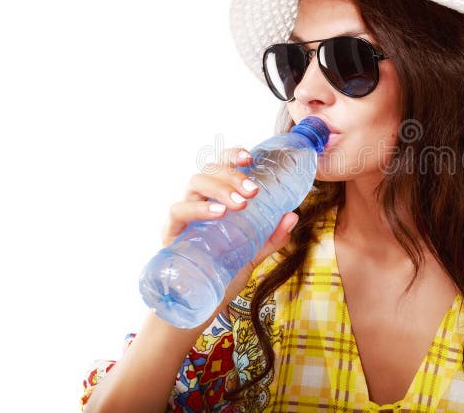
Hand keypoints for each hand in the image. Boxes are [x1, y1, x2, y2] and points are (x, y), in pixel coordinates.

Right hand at [160, 146, 298, 318]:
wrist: (201, 307)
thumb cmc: (224, 274)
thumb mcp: (252, 254)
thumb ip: (271, 237)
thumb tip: (292, 216)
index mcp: (216, 199)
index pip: (220, 166)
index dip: (232, 156)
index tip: (250, 158)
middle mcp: (198, 201)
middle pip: (209, 170)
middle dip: (232, 175)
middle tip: (254, 191)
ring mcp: (183, 216)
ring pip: (195, 183)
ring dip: (220, 189)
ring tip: (240, 204)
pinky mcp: (170, 233)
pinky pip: (179, 210)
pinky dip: (199, 208)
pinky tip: (218, 213)